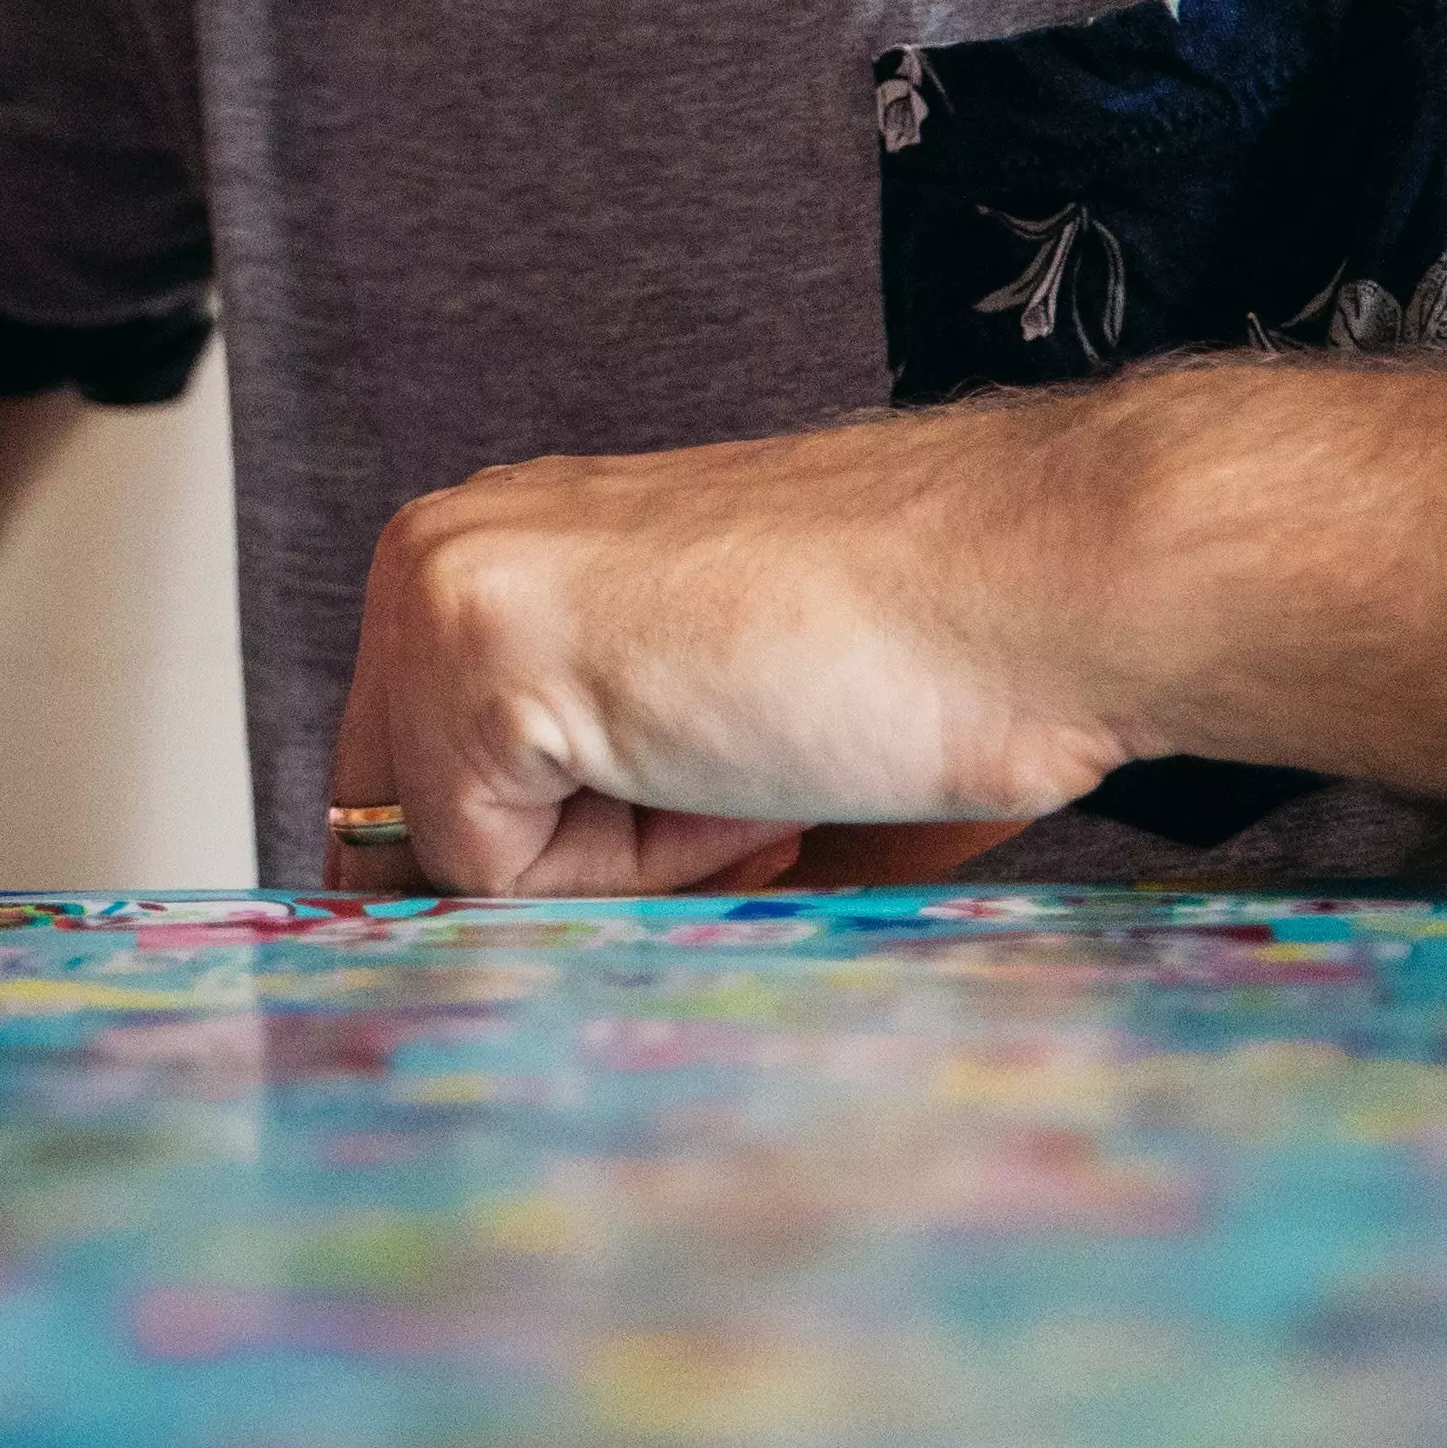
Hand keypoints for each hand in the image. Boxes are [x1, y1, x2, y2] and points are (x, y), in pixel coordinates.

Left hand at [329, 407, 1141, 895]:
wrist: (1037, 586)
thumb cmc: (902, 649)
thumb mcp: (676, 699)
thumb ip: (558, 769)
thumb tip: (438, 899)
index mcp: (485, 548)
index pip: (410, 769)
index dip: (541, 842)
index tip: (678, 809)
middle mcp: (437, 550)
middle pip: (409, 818)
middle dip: (560, 853)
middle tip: (731, 783)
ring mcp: (441, 596)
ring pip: (456, 853)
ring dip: (614, 860)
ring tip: (749, 759)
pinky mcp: (480, 664)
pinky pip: (497, 872)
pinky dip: (632, 865)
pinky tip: (740, 767)